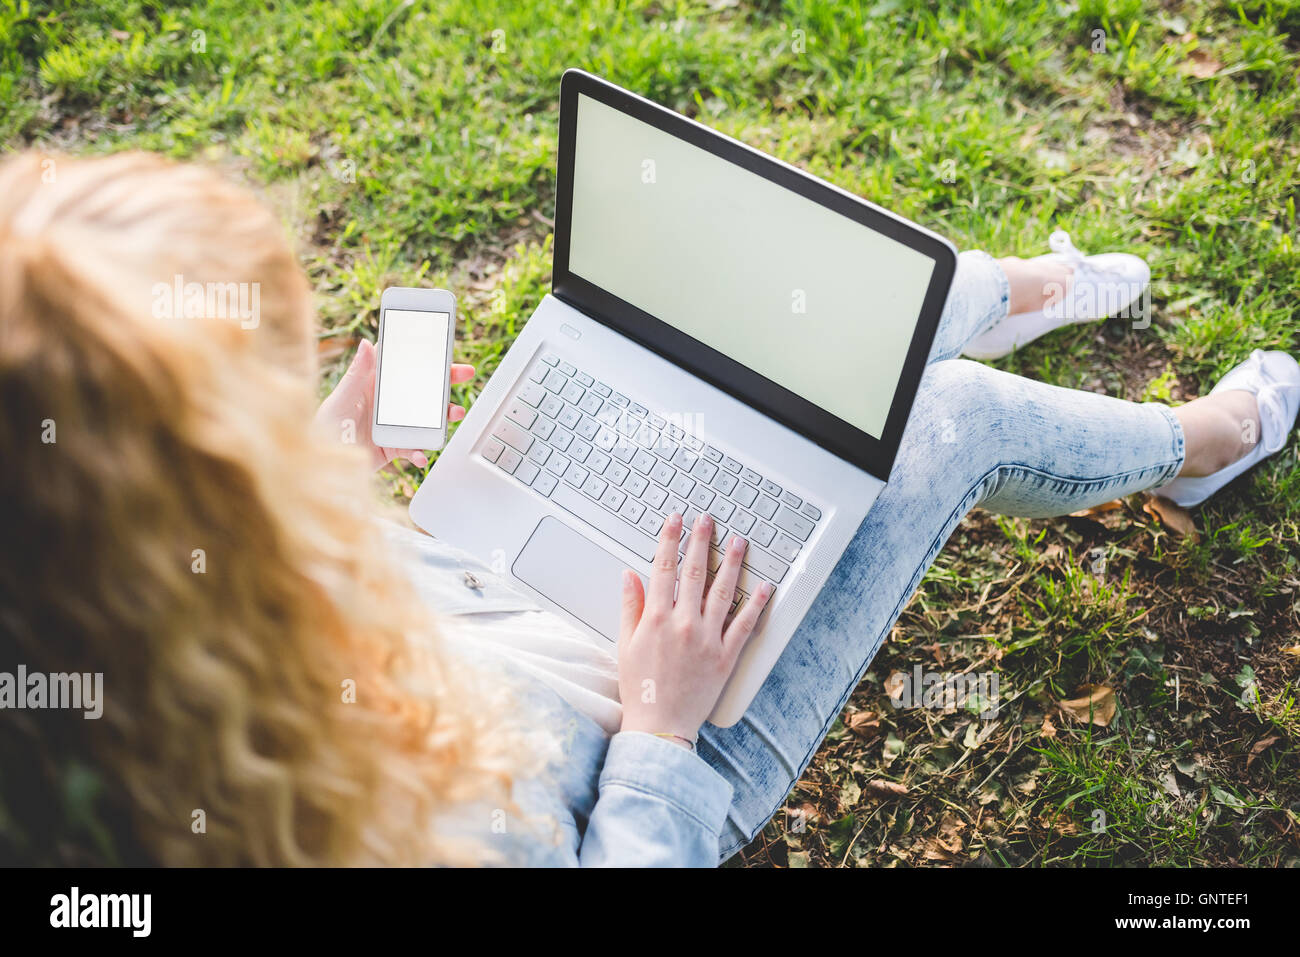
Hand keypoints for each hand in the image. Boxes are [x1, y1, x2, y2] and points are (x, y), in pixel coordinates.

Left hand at [314, 339, 474, 470]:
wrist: (320, 469)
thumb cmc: (322, 429)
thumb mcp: (340, 400)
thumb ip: (355, 374)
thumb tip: (366, 344)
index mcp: (372, 386)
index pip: (399, 363)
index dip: (420, 351)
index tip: (440, 341)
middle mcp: (386, 404)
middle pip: (421, 388)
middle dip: (445, 380)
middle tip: (464, 373)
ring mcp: (393, 426)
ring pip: (426, 417)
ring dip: (443, 416)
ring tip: (454, 413)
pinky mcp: (394, 448)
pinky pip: (414, 448)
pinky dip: (420, 452)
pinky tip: (420, 454)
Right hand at [617, 511, 773, 745]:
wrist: (660, 725)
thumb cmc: (639, 688)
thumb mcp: (625, 644)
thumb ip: (630, 606)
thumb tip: (629, 575)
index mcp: (656, 618)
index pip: (663, 568)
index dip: (670, 539)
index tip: (675, 520)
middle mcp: (683, 624)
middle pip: (694, 572)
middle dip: (701, 541)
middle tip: (707, 519)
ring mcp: (707, 639)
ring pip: (723, 591)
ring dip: (732, 563)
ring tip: (738, 541)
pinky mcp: (726, 656)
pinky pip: (744, 625)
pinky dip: (757, 604)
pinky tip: (766, 586)